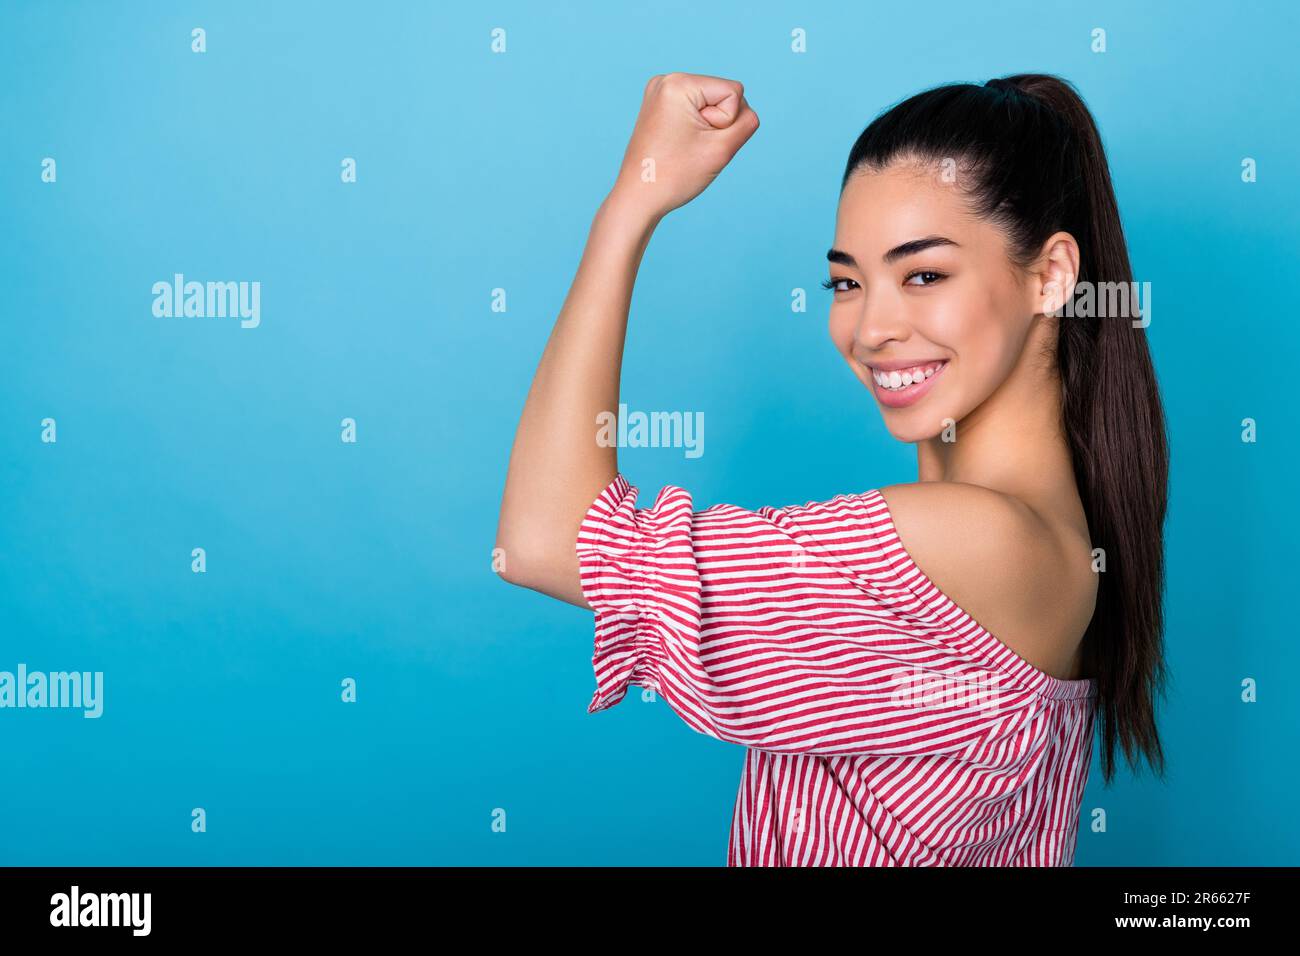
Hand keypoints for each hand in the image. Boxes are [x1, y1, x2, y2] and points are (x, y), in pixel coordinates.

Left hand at [607, 72, 758, 222]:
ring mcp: (659, 92)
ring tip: (684, 147)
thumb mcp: (722, 149)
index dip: (726, 122)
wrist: (638, 198)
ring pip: (711, 104)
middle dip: (716, 124)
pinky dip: (695, 129)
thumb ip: (747, 122)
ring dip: (707, 128)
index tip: (699, 142)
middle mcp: (666, 80)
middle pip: (722, 95)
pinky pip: (695, 110)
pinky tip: (679, 144)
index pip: (734, 92)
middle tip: (691, 147)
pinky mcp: (659, 105)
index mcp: (679, 83)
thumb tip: (745, 109)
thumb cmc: (675, 176)